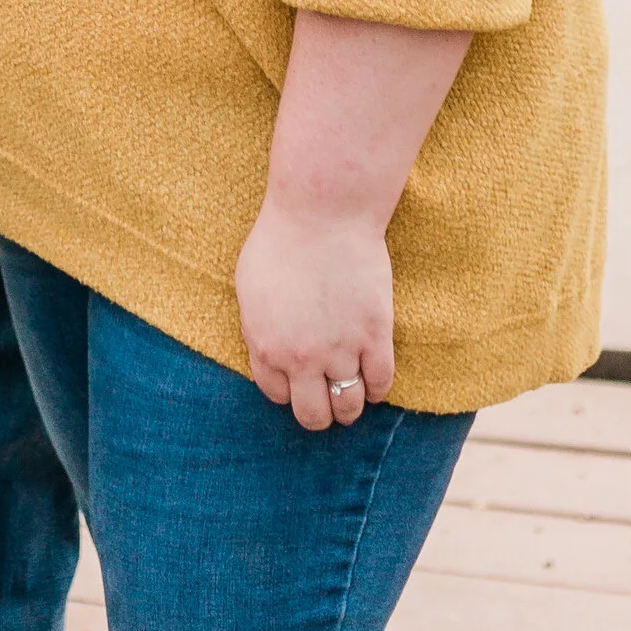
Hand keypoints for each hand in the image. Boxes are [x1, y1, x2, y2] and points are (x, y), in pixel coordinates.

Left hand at [233, 187, 394, 431]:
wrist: (323, 214)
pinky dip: (377, 388)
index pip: (277, 395)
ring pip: (349, 407)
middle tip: (326, 401)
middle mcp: (302, 359)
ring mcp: (341, 350)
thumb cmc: (281, 239)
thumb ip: (257, 326)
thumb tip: (267, 350)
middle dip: (319, 413)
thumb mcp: (249, 286)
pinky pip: (381, 383)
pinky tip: (372, 379)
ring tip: (351, 395)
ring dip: (349, 407)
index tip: (298, 382)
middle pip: (313, 416)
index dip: (288, 390)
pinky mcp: (375, 337)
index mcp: (266, 347)